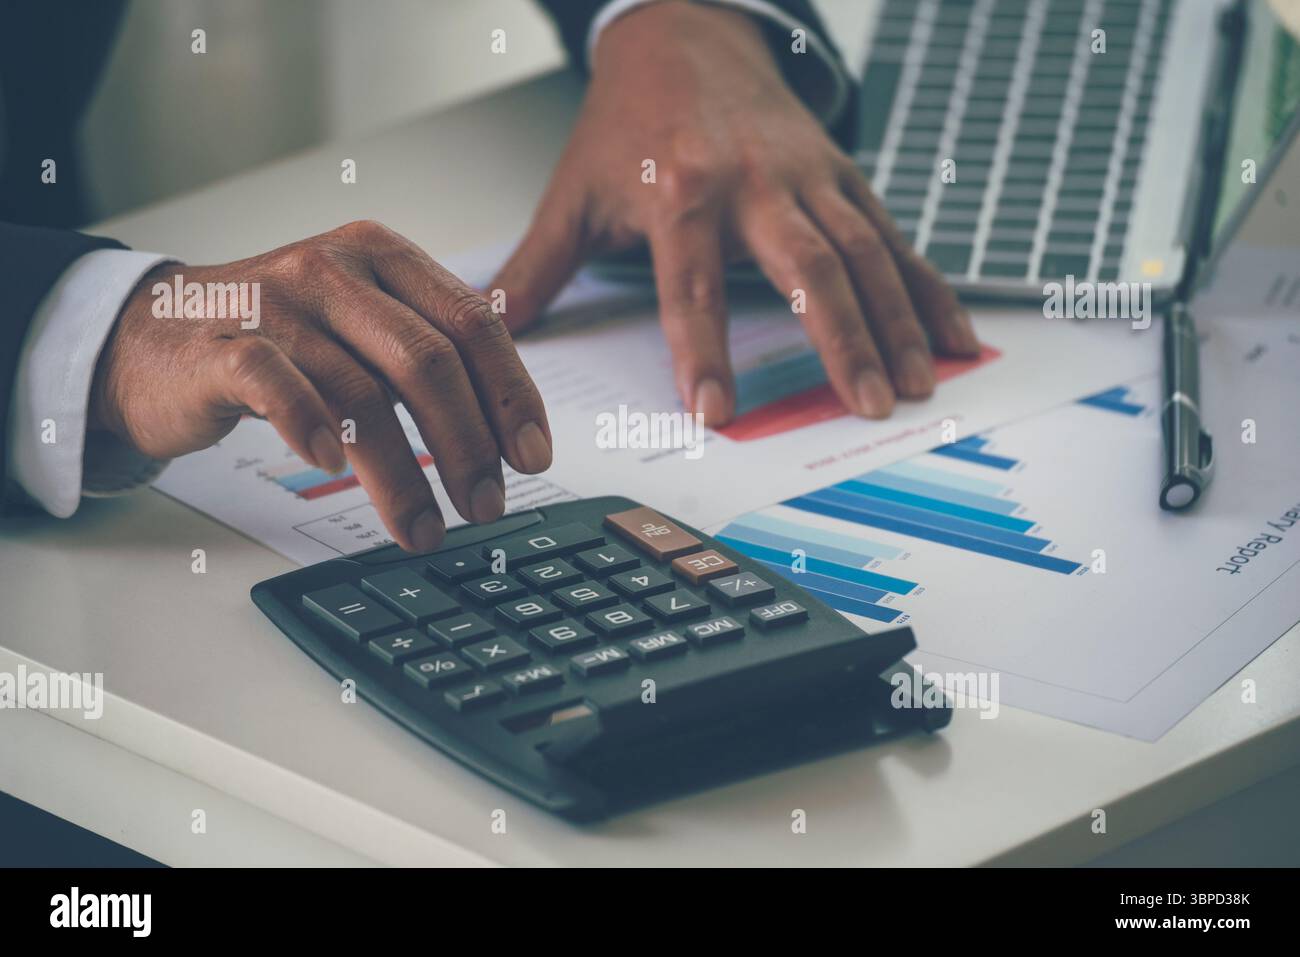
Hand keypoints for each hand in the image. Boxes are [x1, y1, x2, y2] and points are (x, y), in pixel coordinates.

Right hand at [90, 220, 552, 551]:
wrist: (150, 338)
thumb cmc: (275, 344)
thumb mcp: (360, 330)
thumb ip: (425, 361)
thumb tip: (506, 438)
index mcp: (382, 257)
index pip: (472, 323)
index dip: (511, 395)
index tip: (532, 458)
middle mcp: (334, 268)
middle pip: (428, 361)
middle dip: (468, 444)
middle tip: (485, 507)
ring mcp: (274, 302)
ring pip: (360, 392)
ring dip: (402, 474)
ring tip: (422, 530)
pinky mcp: (220, 344)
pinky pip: (274, 385)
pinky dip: (309, 427)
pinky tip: (330, 470)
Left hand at [491, 1, 978, 424]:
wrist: (685, 33)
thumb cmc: (627, 123)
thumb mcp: (574, 191)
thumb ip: (537, 266)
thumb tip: (492, 326)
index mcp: (680, 190)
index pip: (691, 283)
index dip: (701, 349)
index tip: (716, 412)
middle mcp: (754, 182)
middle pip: (808, 265)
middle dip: (843, 338)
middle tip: (868, 404)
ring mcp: (808, 176)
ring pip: (865, 251)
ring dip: (898, 320)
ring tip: (920, 384)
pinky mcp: (843, 174)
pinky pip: (894, 234)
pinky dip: (929, 287)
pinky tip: (956, 335)